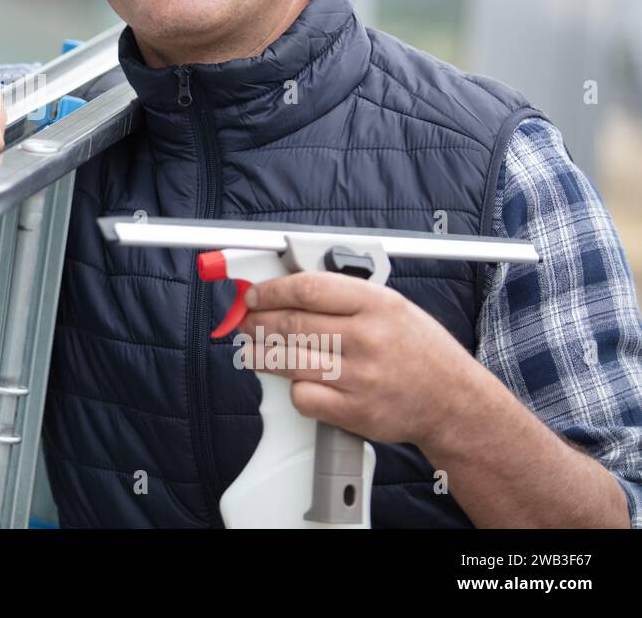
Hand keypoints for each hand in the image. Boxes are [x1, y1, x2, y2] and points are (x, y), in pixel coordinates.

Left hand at [236, 271, 480, 446]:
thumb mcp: (391, 306)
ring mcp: (361, 377)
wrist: (454, 402)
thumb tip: (285, 289)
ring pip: (288, 360)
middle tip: (245, 321)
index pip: (308, 288)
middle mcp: (369, 338)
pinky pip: (302, 396)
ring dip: (260, 354)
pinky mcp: (354, 412)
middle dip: (256, 321)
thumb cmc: (419, 350)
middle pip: (291, 324)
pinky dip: (292, 389)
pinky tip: (295, 381)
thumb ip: (343, 296)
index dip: (270, 290)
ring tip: (253, 349)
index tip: (253, 294)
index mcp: (378, 304)